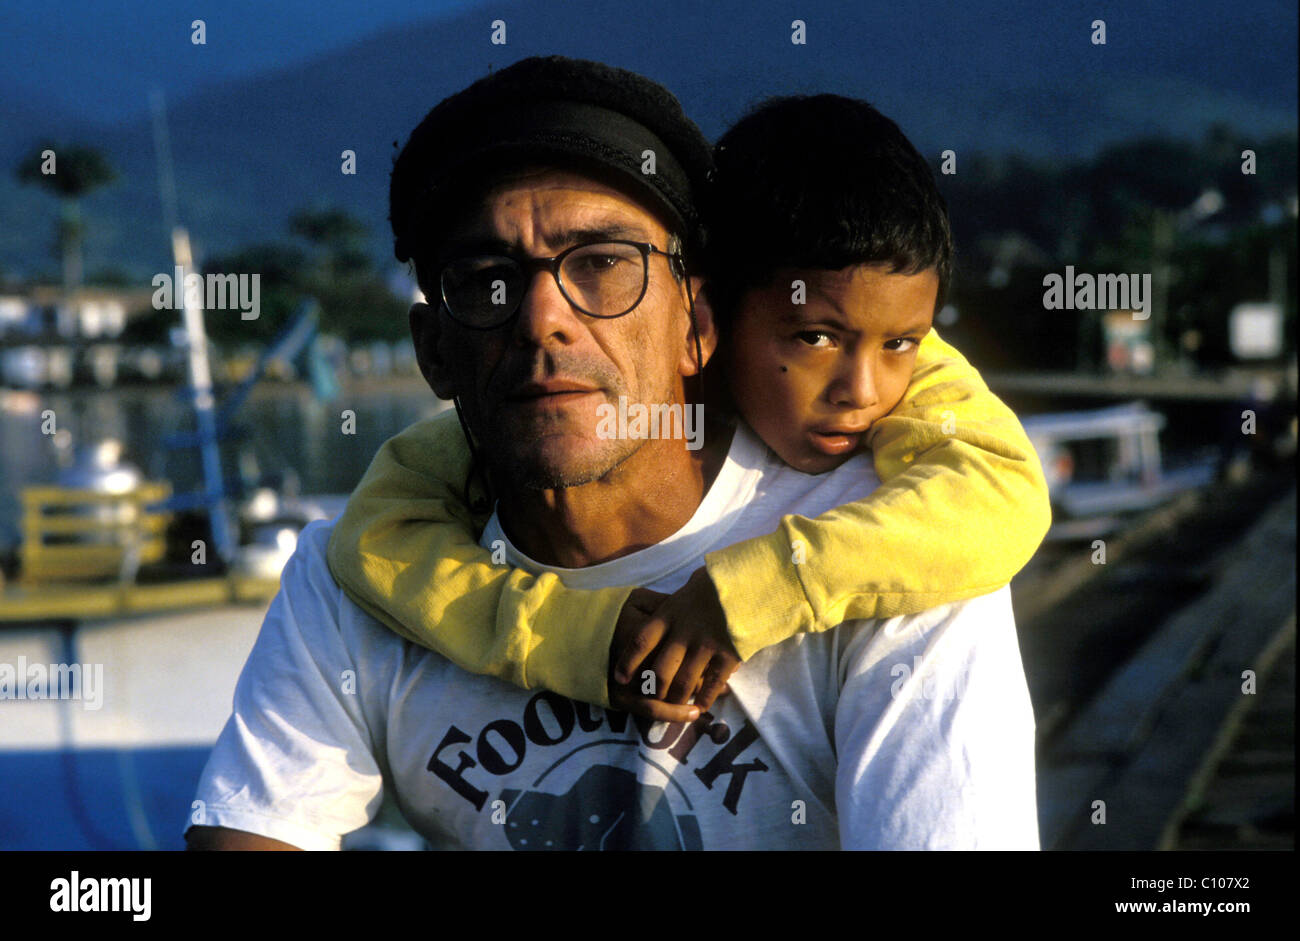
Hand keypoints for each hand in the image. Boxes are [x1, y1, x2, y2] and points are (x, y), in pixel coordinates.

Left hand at [613, 567, 739, 712]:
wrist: (754, 579)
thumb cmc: (721, 580)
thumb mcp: (691, 585)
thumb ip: (676, 603)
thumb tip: (665, 604)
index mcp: (671, 613)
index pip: (641, 641)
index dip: (628, 662)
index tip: (619, 677)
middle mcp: (684, 632)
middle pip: (659, 671)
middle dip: (654, 690)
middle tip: (652, 700)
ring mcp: (706, 645)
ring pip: (683, 683)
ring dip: (677, 700)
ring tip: (675, 708)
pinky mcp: (728, 654)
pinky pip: (712, 683)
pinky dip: (705, 698)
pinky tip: (701, 707)